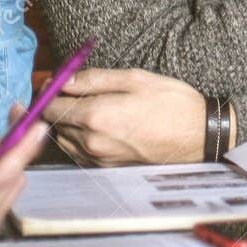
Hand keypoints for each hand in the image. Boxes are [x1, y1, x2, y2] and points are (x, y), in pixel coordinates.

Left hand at [44, 67, 206, 165]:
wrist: (199, 136)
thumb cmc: (171, 103)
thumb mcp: (135, 78)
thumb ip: (94, 79)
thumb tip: (63, 79)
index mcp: (96, 115)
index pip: (49, 106)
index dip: (48, 91)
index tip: (56, 82)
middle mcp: (91, 141)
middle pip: (54, 124)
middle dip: (57, 106)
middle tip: (71, 91)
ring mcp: (99, 158)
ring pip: (65, 139)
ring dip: (68, 123)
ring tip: (88, 107)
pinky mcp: (107, 168)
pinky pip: (79, 152)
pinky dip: (80, 138)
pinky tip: (99, 126)